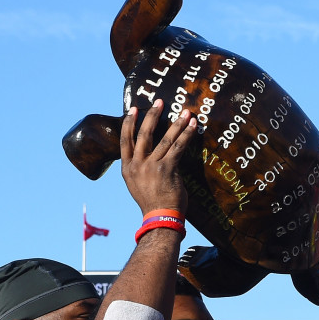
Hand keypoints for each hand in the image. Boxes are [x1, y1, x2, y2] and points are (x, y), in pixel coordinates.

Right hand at [120, 101, 194, 218]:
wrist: (160, 218)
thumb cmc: (151, 202)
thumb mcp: (137, 184)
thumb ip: (139, 167)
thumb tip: (148, 152)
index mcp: (127, 169)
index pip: (125, 141)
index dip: (129, 123)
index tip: (133, 109)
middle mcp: (137, 166)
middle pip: (143, 134)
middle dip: (153, 115)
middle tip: (160, 102)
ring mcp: (151, 167)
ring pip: (164, 139)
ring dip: (177, 124)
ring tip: (186, 112)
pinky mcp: (167, 169)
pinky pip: (178, 147)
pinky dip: (186, 135)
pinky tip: (193, 126)